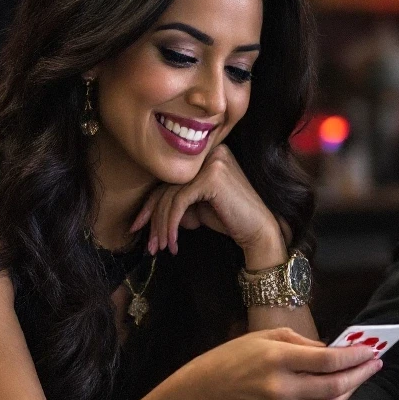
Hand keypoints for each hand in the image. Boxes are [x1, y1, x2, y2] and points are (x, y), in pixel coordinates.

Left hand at [130, 143, 285, 265]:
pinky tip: (172, 242)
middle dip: (153, 218)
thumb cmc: (231, 219)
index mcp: (207, 155)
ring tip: (160, 247)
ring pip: (171, 195)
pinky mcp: (211, 176)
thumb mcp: (198, 206)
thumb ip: (176, 200)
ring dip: (162, 225)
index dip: (151, 204)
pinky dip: (171, 224)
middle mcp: (210, 152)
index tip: (139, 226)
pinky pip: (179, 201)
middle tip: (149, 244)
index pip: (170, 178)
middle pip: (167, 185)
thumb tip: (149, 212)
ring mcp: (212, 161)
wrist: (259, 230)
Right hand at [196, 326, 380, 399]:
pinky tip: (338, 390)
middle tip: (375, 363)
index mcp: (278, 359)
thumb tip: (338, 351)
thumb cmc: (242, 354)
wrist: (212, 388)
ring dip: (350, 390)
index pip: (328, 361)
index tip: (370, 350)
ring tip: (360, 374)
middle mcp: (281, 388)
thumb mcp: (272, 336)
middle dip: (360, 374)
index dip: (354, 356)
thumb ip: (307, 344)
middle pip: (334, 387)